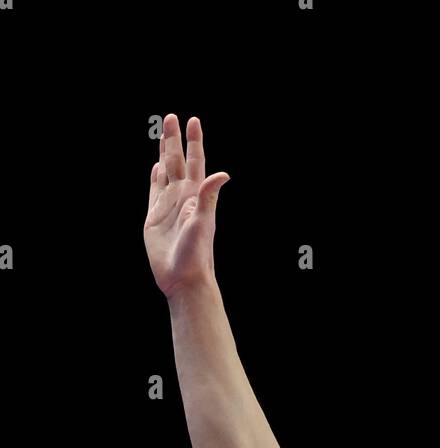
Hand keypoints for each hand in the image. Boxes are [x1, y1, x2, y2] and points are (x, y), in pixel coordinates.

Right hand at [144, 114, 229, 297]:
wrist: (183, 277)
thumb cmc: (197, 253)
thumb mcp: (204, 222)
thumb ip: (209, 196)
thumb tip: (223, 174)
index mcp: (196, 196)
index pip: (196, 162)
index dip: (194, 142)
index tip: (193, 121)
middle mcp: (182, 197)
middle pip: (177, 161)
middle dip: (174, 140)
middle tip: (170, 117)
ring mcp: (168, 206)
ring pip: (165, 173)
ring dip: (163, 154)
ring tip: (162, 135)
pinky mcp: (154, 217)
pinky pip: (155, 191)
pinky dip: (155, 178)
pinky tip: (156, 167)